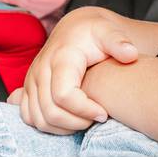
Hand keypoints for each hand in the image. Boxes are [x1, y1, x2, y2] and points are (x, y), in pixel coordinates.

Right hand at [8, 7, 139, 134]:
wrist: (75, 29)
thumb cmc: (93, 33)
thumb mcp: (108, 32)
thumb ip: (119, 41)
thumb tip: (130, 54)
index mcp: (60, 58)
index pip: (64, 96)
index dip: (85, 110)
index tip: (104, 113)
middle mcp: (40, 69)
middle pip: (51, 112)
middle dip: (77, 123)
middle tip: (97, 117)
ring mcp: (31, 80)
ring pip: (39, 119)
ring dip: (63, 127)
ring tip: (85, 119)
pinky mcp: (27, 89)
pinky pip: (29, 117)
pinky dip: (48, 125)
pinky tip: (69, 119)